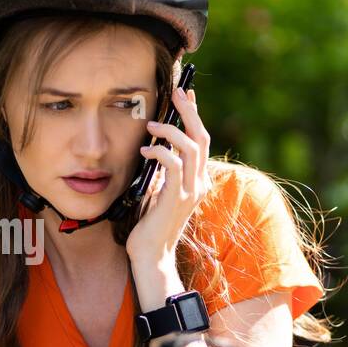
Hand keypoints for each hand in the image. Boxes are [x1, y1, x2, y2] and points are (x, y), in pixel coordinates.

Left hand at [125, 86, 210, 264]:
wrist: (151, 254)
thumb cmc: (150, 225)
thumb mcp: (158, 191)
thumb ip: (164, 172)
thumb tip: (157, 150)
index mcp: (198, 180)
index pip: (201, 140)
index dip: (195, 115)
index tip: (187, 94)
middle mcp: (200, 183)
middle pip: (202, 137)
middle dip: (189, 111)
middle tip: (177, 92)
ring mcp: (191, 191)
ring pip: (191, 147)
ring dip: (171, 130)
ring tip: (151, 124)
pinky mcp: (177, 198)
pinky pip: (174, 164)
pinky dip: (160, 152)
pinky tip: (145, 150)